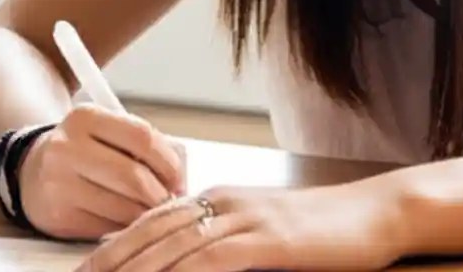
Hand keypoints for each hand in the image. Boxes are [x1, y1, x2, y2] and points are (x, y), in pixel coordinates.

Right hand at [19, 104, 186, 239]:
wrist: (33, 172)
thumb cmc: (85, 151)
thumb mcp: (111, 133)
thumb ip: (149, 146)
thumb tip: (180, 180)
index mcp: (86, 117)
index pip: (142, 137)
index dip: (168, 162)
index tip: (178, 177)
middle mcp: (67, 147)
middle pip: (134, 177)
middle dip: (161, 194)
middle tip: (168, 200)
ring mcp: (59, 183)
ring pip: (124, 207)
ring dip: (146, 214)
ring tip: (149, 210)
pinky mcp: (59, 215)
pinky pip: (107, 228)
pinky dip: (125, 227)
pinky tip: (124, 219)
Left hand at [81, 183, 406, 271]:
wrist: (376, 213)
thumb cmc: (325, 229)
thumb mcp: (265, 230)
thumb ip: (226, 242)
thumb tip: (189, 262)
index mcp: (219, 198)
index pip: (153, 220)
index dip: (115, 244)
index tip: (86, 268)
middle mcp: (224, 201)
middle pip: (152, 230)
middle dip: (110, 259)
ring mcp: (245, 218)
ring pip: (173, 244)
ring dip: (135, 269)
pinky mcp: (268, 239)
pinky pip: (213, 257)